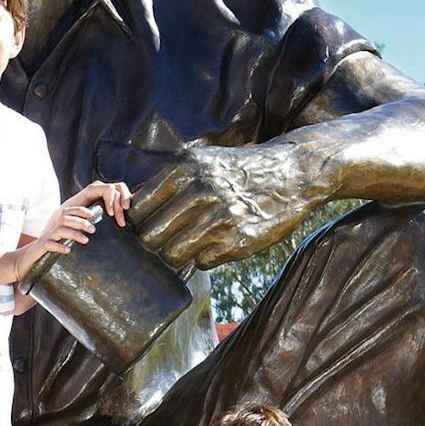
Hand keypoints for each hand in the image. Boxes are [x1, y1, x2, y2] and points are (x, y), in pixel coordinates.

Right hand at [9, 182, 129, 282]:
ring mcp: (46, 238)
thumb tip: (91, 233)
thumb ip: (71, 234)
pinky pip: (49, 245)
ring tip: (86, 240)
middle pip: (66, 219)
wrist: (27, 260)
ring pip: (60, 230)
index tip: (92, 214)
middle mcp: (52, 228)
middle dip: (81, 222)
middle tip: (93, 229)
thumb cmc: (47, 250)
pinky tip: (68, 251)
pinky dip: (59, 247)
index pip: (68, 211)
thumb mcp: (60, 239)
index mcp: (57, 224)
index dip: (80, 210)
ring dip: (74, 234)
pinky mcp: (41, 248)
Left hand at [133, 142, 324, 270]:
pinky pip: (201, 262)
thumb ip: (170, 183)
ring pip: (173, 254)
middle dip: (155, 243)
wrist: (293, 173)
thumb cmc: (240, 170)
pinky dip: (205, 257)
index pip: (139, 209)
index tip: (148, 226)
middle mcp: (200, 192)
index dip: (139, 222)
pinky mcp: (238, 242)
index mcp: (186, 169)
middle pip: (151, 237)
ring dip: (177, 254)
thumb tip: (131, 212)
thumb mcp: (204, 162)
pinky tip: (217, 244)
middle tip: (166, 241)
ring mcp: (220, 218)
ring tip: (190, 244)